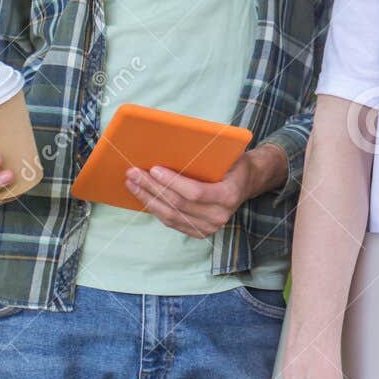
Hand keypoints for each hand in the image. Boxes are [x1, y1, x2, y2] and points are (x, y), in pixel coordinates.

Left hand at [125, 144, 283, 237]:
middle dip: (152, 188)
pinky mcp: (198, 232)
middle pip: (178, 205)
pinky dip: (155, 209)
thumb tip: (172, 146)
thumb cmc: (234, 164)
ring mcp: (208, 228)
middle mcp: (219, 216)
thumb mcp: (228, 155)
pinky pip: (171, 222)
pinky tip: (143, 196)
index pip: (195, 193)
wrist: (247, 182)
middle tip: (133, 173)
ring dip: (148, 199)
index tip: (154, 169)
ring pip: (171, 216)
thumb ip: (207, 155)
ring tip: (132, 183)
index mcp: (228, 195)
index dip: (172, 182)